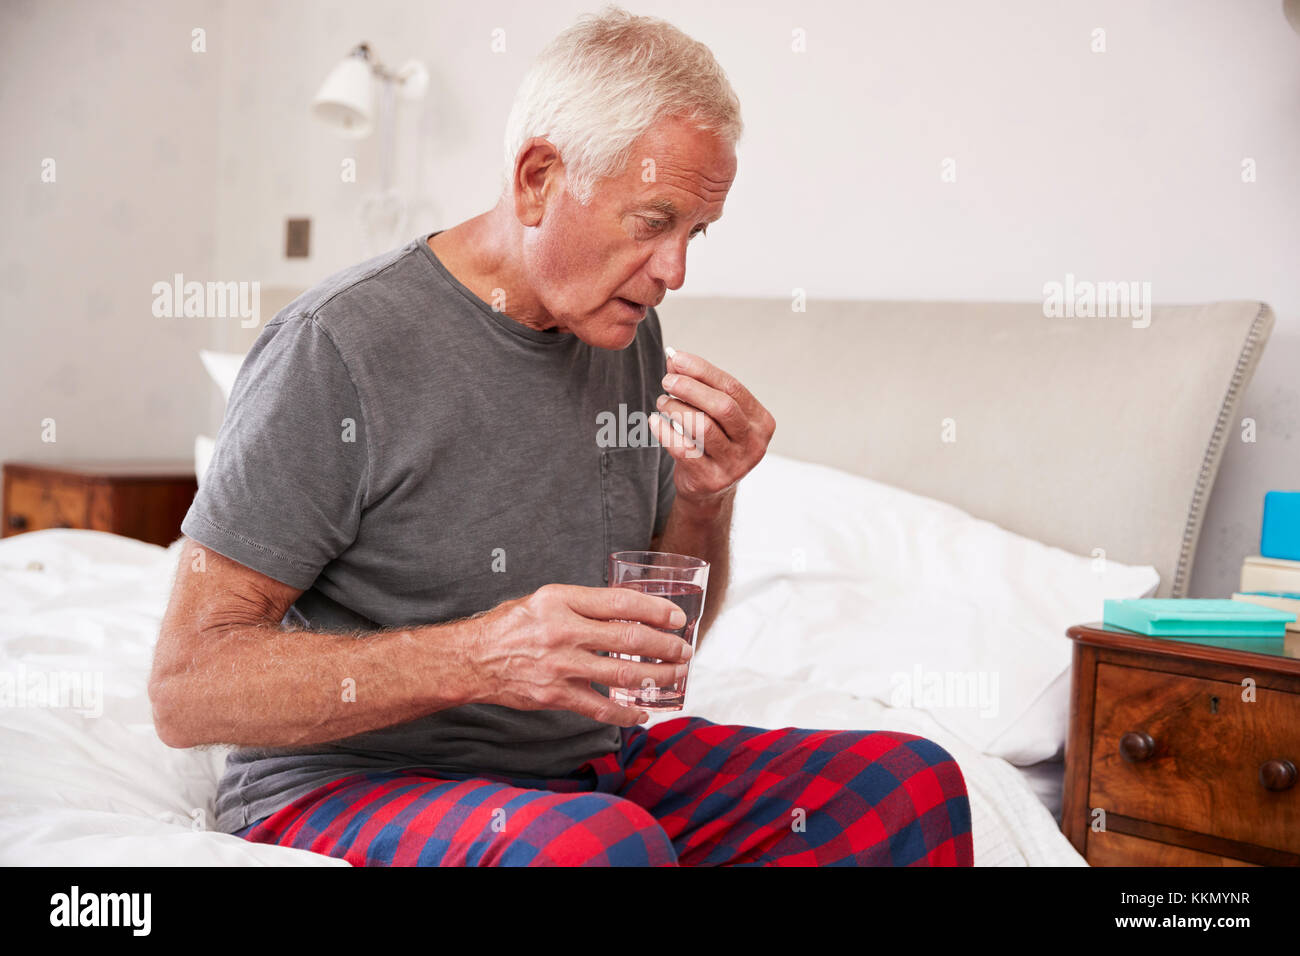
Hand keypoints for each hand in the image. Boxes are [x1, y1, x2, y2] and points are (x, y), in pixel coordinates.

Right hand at [464, 583, 693, 726]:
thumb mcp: (546, 601)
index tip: (676, 617)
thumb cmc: (512, 626)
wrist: (473, 659)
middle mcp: (563, 631)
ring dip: (656, 676)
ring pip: (622, 673)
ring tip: (675, 676)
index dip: (656, 610)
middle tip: (683, 650)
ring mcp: (561, 665)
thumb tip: (628, 611)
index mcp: (561, 600)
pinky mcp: (556, 695)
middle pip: (629, 638)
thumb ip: (584, 605)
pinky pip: (601, 707)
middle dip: (665, 646)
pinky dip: (626, 712)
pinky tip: (642, 712)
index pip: (620, 602)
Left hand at [649, 350, 775, 505]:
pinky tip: (655, 422)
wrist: (709, 489)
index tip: (676, 359)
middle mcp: (754, 444)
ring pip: (703, 428)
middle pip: (722, 406)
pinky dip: (665, 432)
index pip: (732, 387)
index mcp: (761, 422)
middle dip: (690, 389)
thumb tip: (674, 359)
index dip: (702, 370)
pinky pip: (684, 450)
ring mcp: (735, 465)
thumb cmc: (713, 443)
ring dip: (677, 409)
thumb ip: (699, 387)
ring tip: (662, 402)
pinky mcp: (712, 480)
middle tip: (667, 381)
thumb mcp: (713, 415)